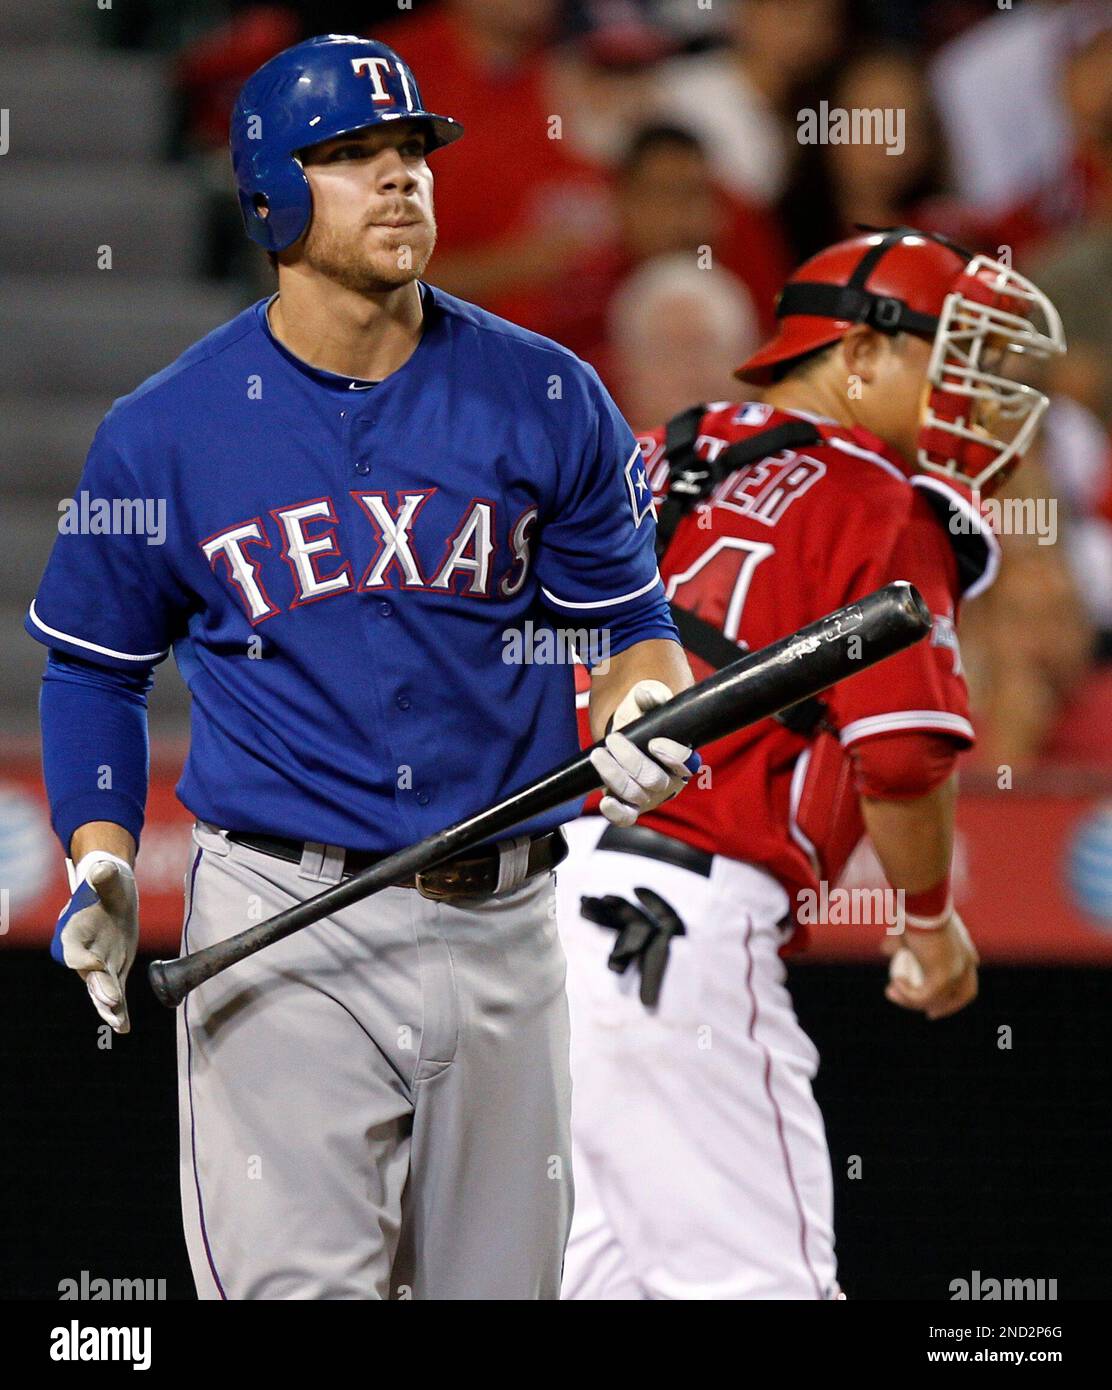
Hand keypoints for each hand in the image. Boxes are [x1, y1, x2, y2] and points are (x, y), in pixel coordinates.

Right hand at [52, 853, 138, 1033]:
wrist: (113, 894)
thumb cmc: (108, 884)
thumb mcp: (109, 879)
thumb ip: (104, 878)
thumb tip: (101, 869)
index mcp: (75, 932)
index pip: (73, 951)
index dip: (81, 959)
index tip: (92, 965)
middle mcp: (83, 953)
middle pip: (89, 975)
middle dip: (99, 988)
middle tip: (111, 1000)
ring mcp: (98, 964)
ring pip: (101, 989)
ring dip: (109, 1006)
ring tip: (118, 1022)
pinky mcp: (114, 970)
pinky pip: (116, 993)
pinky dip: (120, 1010)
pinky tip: (124, 1028)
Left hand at [589, 680, 699, 827]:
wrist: (626, 735)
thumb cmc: (643, 720)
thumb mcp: (647, 704)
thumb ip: (651, 697)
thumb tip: (649, 695)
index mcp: (682, 758)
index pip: (686, 764)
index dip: (673, 756)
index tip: (654, 742)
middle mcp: (669, 782)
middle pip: (654, 780)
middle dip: (631, 760)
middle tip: (614, 740)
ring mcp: (649, 797)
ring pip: (634, 795)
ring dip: (613, 775)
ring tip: (598, 755)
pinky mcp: (630, 807)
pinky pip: (626, 818)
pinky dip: (616, 813)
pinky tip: (605, 801)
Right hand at [884, 911, 978, 1019]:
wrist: (921, 905)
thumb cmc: (915, 909)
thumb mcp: (909, 928)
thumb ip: (900, 942)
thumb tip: (886, 950)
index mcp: (965, 950)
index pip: (966, 982)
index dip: (954, 998)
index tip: (935, 1006)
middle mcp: (966, 963)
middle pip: (959, 997)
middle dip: (942, 1009)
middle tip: (922, 1014)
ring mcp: (956, 972)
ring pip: (936, 999)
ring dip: (912, 1001)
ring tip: (891, 990)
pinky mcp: (943, 977)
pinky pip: (923, 997)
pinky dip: (907, 993)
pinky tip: (894, 982)